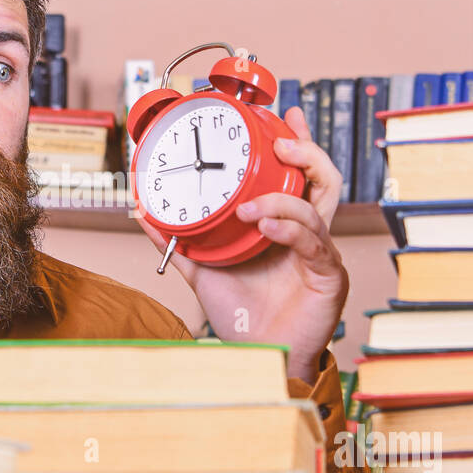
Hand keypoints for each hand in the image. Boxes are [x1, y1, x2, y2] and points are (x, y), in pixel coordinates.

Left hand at [137, 105, 347, 380]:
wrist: (254, 357)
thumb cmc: (241, 316)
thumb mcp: (202, 270)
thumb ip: (179, 240)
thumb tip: (144, 212)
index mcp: (286, 226)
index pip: (298, 175)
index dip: (298, 143)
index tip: (285, 115)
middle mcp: (309, 234)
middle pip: (323, 179)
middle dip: (306, 153)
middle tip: (281, 141)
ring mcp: (321, 254)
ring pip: (318, 207)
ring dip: (283, 198)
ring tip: (251, 206)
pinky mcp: (328, 276)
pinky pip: (314, 243)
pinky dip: (289, 229)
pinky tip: (266, 226)